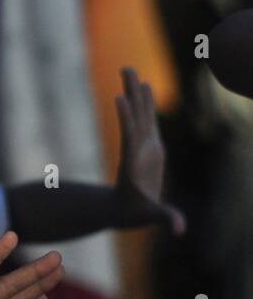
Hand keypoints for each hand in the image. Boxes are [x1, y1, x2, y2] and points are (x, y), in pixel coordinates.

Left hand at [114, 68, 185, 234]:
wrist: (122, 210)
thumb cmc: (136, 214)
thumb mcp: (150, 216)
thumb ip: (165, 218)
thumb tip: (179, 230)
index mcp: (133, 163)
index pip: (128, 137)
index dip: (125, 119)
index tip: (119, 98)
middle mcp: (136, 149)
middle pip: (133, 116)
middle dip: (130, 93)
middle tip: (125, 68)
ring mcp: (142, 145)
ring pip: (138, 114)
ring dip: (135, 92)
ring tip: (129, 69)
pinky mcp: (149, 146)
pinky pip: (146, 120)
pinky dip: (145, 104)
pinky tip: (143, 86)